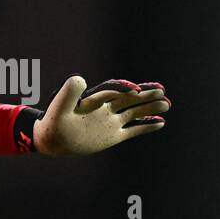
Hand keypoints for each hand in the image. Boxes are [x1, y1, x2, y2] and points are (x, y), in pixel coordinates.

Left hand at [33, 77, 169, 155]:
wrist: (52, 139)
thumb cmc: (53, 123)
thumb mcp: (58, 106)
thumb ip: (69, 92)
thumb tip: (81, 78)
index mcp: (94, 99)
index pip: (112, 91)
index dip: (123, 89)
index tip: (135, 90)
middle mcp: (105, 108)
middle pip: (128, 98)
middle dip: (144, 94)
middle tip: (161, 89)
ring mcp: (110, 121)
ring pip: (133, 112)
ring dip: (149, 107)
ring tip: (167, 103)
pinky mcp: (112, 135)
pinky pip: (132, 129)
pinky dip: (146, 125)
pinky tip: (160, 121)